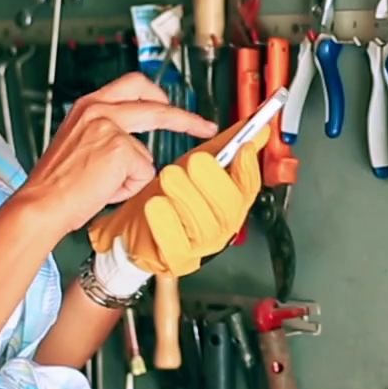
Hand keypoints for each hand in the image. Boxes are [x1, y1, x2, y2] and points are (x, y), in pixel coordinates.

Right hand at [15, 73, 216, 237]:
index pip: (133, 86)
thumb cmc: (57, 185)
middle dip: (186, 118)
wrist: (41, 204)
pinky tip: (104, 190)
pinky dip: (128, 188)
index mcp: (88, 106)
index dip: (158, 95)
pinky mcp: (120, 149)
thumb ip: (108, 135)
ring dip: (133, 176)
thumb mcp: (81, 145)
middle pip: (155, 104)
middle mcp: (98, 110)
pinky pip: (142, 174)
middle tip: (204, 127)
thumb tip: (140, 145)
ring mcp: (110, 127)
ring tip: (102, 185)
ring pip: (146, 155)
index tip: (174, 105)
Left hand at [87, 116, 270, 281]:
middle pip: (229, 206)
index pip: (249, 187)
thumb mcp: (195, 166)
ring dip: (185, 195)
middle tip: (194, 161)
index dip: (247, 167)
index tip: (241, 148)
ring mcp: (201, 245)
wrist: (132, 230)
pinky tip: (155, 205)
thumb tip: (255, 130)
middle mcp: (221, 226)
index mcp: (231, 203)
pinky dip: (165, 221)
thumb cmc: (166, 198)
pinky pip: (175, 242)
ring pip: (203, 223)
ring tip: (168, 176)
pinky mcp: (177, 259)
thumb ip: (225, 147)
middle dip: (212, 179)